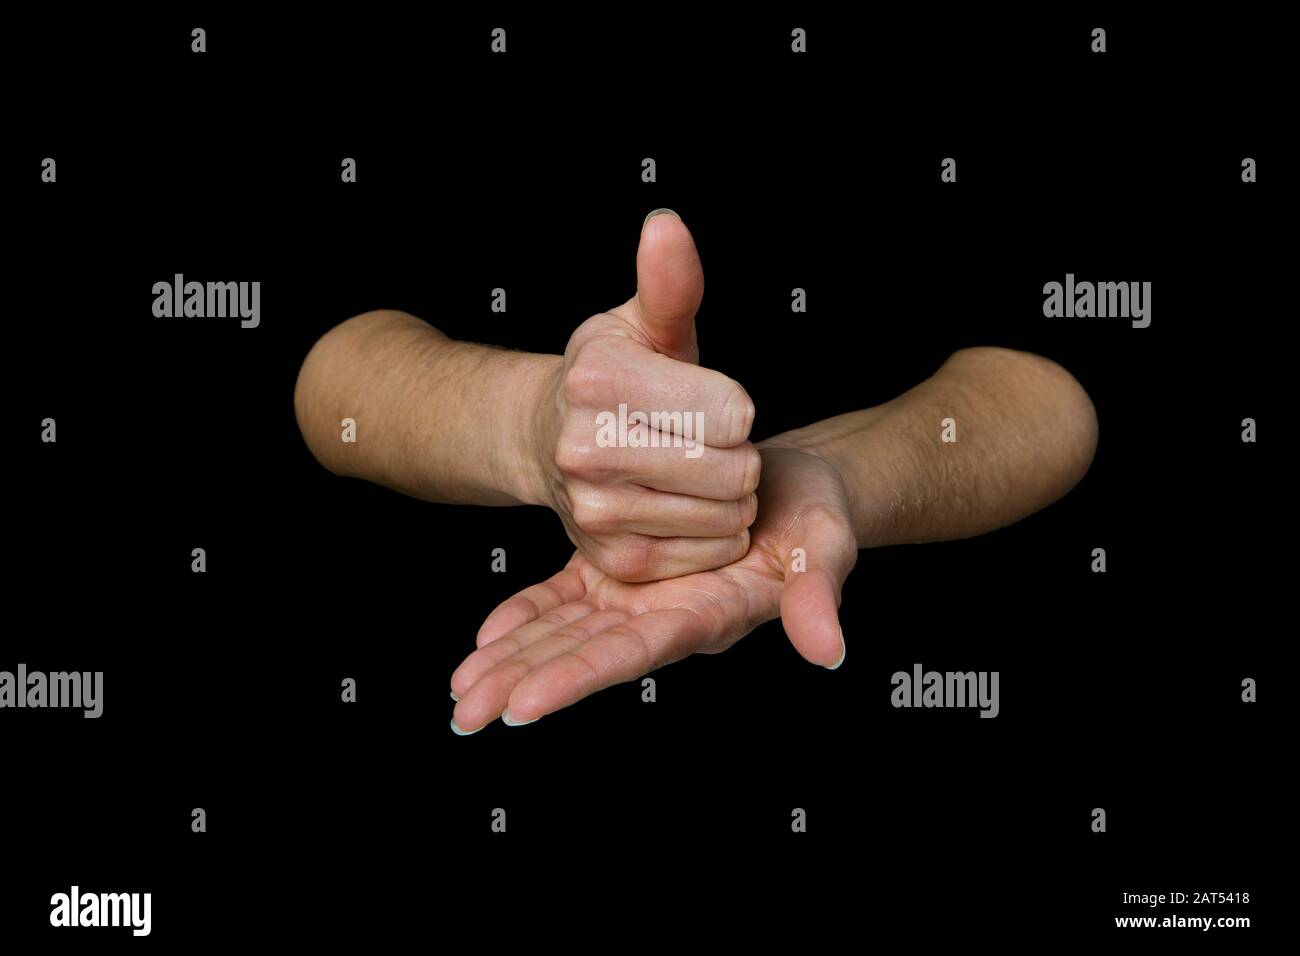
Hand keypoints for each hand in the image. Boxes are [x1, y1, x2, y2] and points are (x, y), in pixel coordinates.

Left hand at [450, 443, 857, 731]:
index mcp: (706, 617)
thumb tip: (828, 651)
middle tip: (464, 713)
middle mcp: (664, 617)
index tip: (523, 705)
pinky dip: (528, 613)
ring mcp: (638, 595)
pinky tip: (488, 634)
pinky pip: (567, 598)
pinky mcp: (623, 568)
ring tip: (460, 690)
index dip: (577, 677)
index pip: (633, 655)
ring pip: (566, 632)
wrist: (792, 482)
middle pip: (584, 655)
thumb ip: (817, 596)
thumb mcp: (825, 546)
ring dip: (512, 659)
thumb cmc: (815, 514)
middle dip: (523, 682)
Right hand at [527, 210, 761, 582]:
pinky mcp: (613, 559)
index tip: (703, 401)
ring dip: (729, 497)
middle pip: (734, 468)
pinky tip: (683, 508)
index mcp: (600, 381)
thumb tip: (666, 225)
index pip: (733, 411)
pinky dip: (713, 533)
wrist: (545, 441)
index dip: (733, 406)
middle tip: (704, 442)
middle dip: (737, 454)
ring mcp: (597, 510)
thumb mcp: (640, 324)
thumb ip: (669, 282)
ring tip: (694, 475)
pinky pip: (710, 552)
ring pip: (727, 514)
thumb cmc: (610, 377)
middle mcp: (587, 448)